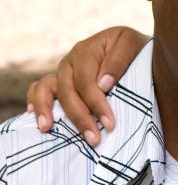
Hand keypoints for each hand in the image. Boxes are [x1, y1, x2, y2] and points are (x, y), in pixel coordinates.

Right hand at [26, 26, 148, 145]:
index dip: (96, 104)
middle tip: (94, 139)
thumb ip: (119, 61)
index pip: (86, 82)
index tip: (110, 124)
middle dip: (80, 117)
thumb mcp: (132, 45)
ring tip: (48, 129)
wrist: (132, 46)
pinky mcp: (59, 81)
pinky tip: (41, 120)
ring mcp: (63, 72)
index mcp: (86, 51)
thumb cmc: (135, 47)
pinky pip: (40, 89)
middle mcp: (70, 61)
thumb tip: (103, 84)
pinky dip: (35, 102)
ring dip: (46, 110)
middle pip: (68, 91)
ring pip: (46, 89)